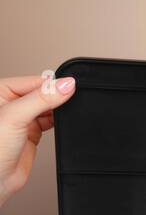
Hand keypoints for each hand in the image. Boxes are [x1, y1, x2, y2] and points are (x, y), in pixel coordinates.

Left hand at [0, 74, 75, 206]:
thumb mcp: (16, 116)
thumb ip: (42, 99)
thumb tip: (65, 85)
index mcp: (0, 92)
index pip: (32, 81)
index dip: (51, 83)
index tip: (70, 86)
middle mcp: (10, 104)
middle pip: (42, 93)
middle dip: (56, 96)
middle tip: (71, 99)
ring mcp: (22, 119)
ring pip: (48, 107)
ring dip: (58, 110)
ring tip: (66, 113)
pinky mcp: (32, 133)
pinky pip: (50, 122)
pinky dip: (59, 122)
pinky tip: (63, 122)